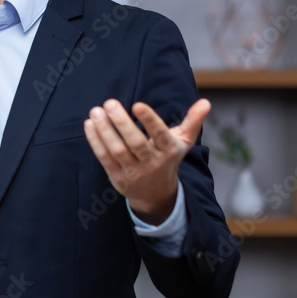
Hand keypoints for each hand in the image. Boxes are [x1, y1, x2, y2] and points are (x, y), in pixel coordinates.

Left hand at [83, 98, 210, 224]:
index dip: (150, 120)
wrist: (157, 195)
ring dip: (105, 130)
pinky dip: (95, 141)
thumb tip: (206, 102)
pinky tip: (89, 124)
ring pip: (117, 150)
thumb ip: (192, 121)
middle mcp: (152, 162)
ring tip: (95, 111)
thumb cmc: (168, 159)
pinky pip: (104, 158)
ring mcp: (134, 171)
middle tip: (109, 103)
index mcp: (169, 150)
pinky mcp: (117, 177)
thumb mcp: (183, 142)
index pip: (160, 135)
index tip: (137, 104)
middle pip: (135, 143)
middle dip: (121, 123)